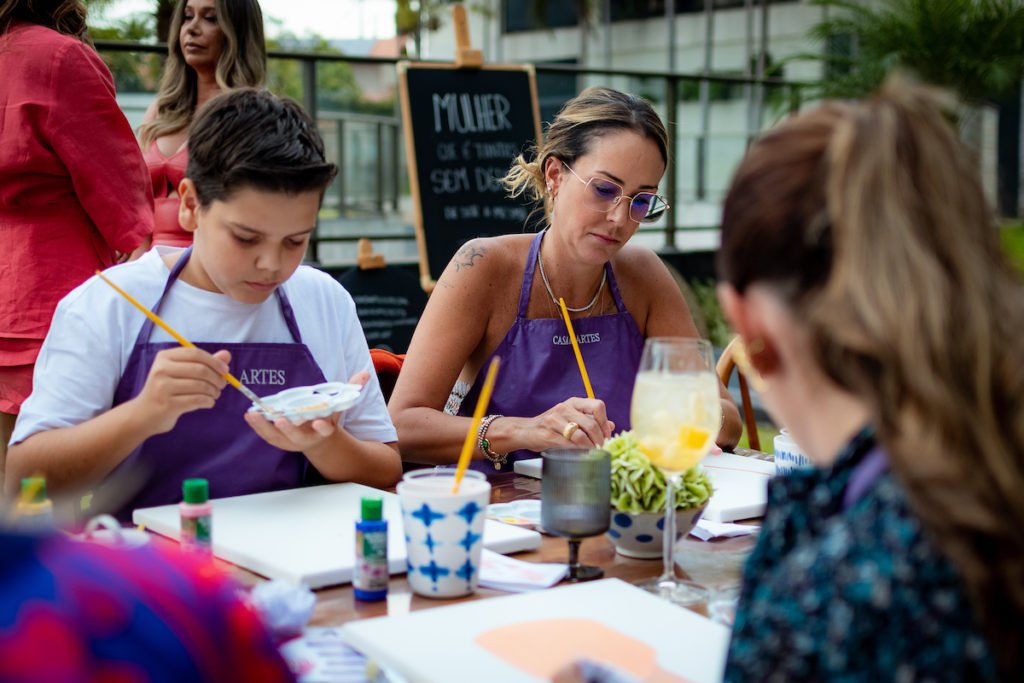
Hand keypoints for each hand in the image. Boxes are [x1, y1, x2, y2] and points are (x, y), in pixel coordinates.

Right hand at [130, 347, 229, 434]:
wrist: (144, 415)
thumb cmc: (166, 390)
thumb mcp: (181, 372)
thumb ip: (204, 363)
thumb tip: (226, 355)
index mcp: (164, 357)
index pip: (195, 353)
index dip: (214, 361)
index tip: (225, 370)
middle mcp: (161, 370)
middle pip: (200, 369)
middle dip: (217, 378)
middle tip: (222, 385)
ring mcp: (163, 387)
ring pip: (201, 386)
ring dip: (214, 391)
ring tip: (214, 394)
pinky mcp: (168, 404)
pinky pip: (197, 400)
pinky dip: (208, 401)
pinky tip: (208, 402)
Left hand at [242, 370, 368, 451]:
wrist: (318, 440)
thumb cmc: (326, 417)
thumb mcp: (339, 405)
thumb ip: (351, 389)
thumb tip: (365, 373)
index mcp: (323, 429)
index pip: (325, 430)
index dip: (322, 427)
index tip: (318, 422)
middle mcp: (307, 438)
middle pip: (297, 436)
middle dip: (289, 429)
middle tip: (280, 420)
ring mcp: (291, 441)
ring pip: (277, 437)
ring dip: (265, 427)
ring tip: (253, 415)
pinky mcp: (279, 440)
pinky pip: (267, 435)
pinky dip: (258, 427)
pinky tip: (249, 415)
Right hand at [521, 397, 614, 451]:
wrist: (526, 430)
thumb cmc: (552, 425)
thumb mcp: (572, 417)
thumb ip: (591, 420)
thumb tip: (612, 425)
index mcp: (573, 402)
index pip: (597, 406)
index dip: (605, 422)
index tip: (607, 435)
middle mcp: (564, 408)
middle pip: (590, 424)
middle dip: (599, 439)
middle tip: (601, 448)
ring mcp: (554, 420)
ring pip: (580, 436)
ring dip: (589, 447)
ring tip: (592, 453)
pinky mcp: (548, 434)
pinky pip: (568, 445)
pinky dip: (577, 452)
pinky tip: (580, 455)